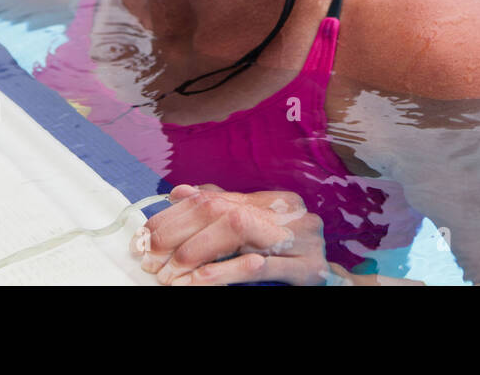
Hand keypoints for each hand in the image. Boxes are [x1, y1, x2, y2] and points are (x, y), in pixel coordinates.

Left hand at [132, 184, 350, 285]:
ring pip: (239, 229)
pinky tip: (198, 280)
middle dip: (179, 233)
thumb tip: (179, 192)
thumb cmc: (288, 262)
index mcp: (276, 200)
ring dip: (196, 252)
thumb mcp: (255, 233)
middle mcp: (291, 212)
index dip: (176, 216)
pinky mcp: (309, 271)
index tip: (145, 238)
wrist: (334, 286)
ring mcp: (303, 240)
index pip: (215, 200)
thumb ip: (222, 209)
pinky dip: (224, 271)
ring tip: (168, 273)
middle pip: (223, 211)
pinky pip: (259, 267)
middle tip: (150, 260)